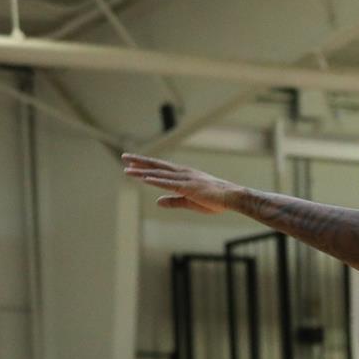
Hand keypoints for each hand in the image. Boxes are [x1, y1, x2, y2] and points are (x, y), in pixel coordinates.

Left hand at [122, 153, 244, 214]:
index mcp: (185, 175)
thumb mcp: (191, 202)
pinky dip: (156, 180)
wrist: (233, 197)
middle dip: (140, 162)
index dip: (147, 165)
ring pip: (159, 174)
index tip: (133, 163)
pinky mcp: (188, 187)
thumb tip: (158, 202)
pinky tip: (144, 178)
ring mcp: (185, 179)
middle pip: (157, 166)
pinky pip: (168, 183)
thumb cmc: (216, 200)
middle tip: (124, 157)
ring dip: (143, 171)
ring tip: (128, 169)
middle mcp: (183, 173)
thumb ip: (174, 201)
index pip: (162, 169)